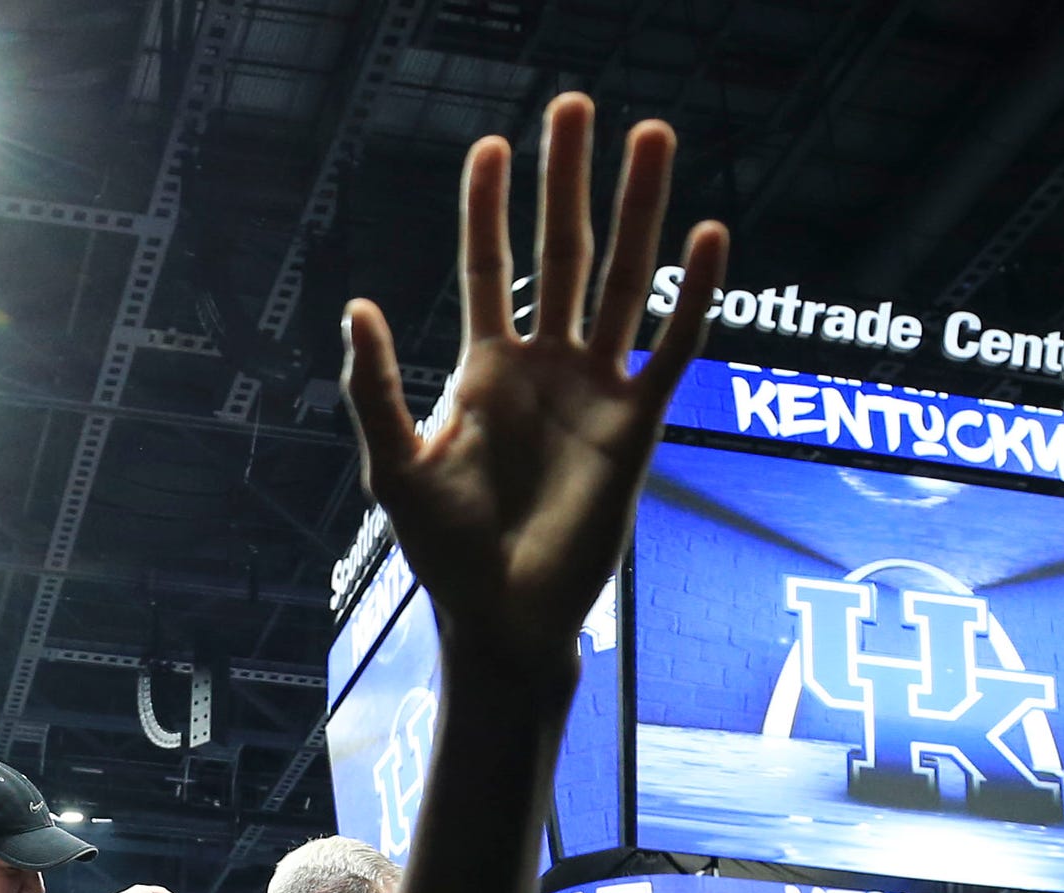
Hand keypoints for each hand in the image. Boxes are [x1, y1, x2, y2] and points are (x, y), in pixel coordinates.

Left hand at [341, 93, 726, 693]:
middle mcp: (545, 366)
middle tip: (578, 106)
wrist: (502, 614)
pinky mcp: (636, 426)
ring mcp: (595, 390)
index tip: (491, 145)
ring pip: (620, 280)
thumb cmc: (444, 549)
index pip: (488, 268)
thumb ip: (376, 386)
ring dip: (638, 209)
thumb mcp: (394, 464)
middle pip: (560, 252)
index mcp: (485, 369)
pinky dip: (691, 294)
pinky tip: (707, 236)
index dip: (489, 208)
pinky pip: (671, 347)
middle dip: (568, 179)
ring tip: (652, 136)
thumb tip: (356, 305)